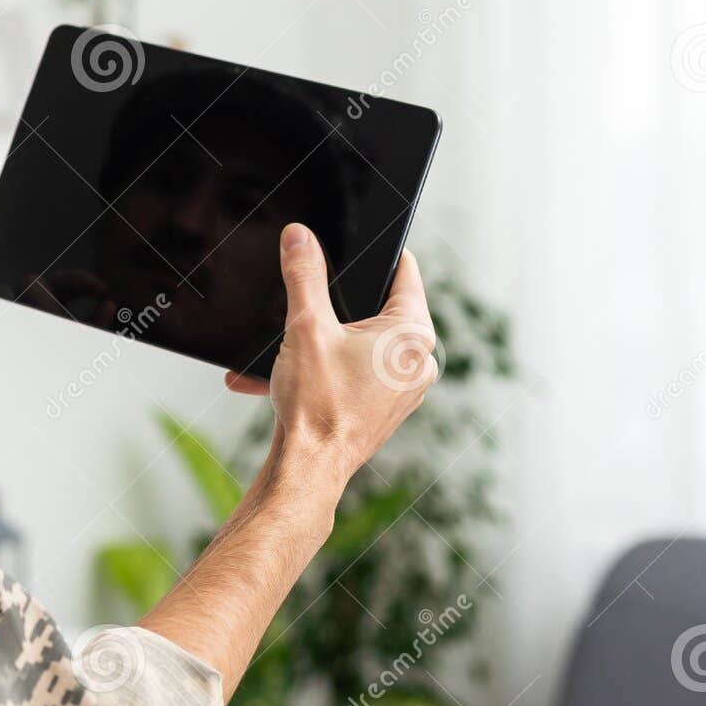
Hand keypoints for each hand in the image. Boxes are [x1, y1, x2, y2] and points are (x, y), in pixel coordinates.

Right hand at [223, 223, 436, 494]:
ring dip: (321, 345)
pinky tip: (286, 378)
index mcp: (413, 334)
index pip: (404, 272)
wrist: (308, 469)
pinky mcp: (385, 411)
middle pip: (376, 311)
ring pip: (360, 347)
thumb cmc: (318, 404)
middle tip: (304, 309)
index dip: (376, 256)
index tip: (352, 248)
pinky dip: (324, 373)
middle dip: (335, 309)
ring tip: (286, 353)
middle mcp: (419, 362)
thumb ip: (304, 274)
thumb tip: (299, 237)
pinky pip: (355, 377)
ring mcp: (404, 390)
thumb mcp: (305, 325)